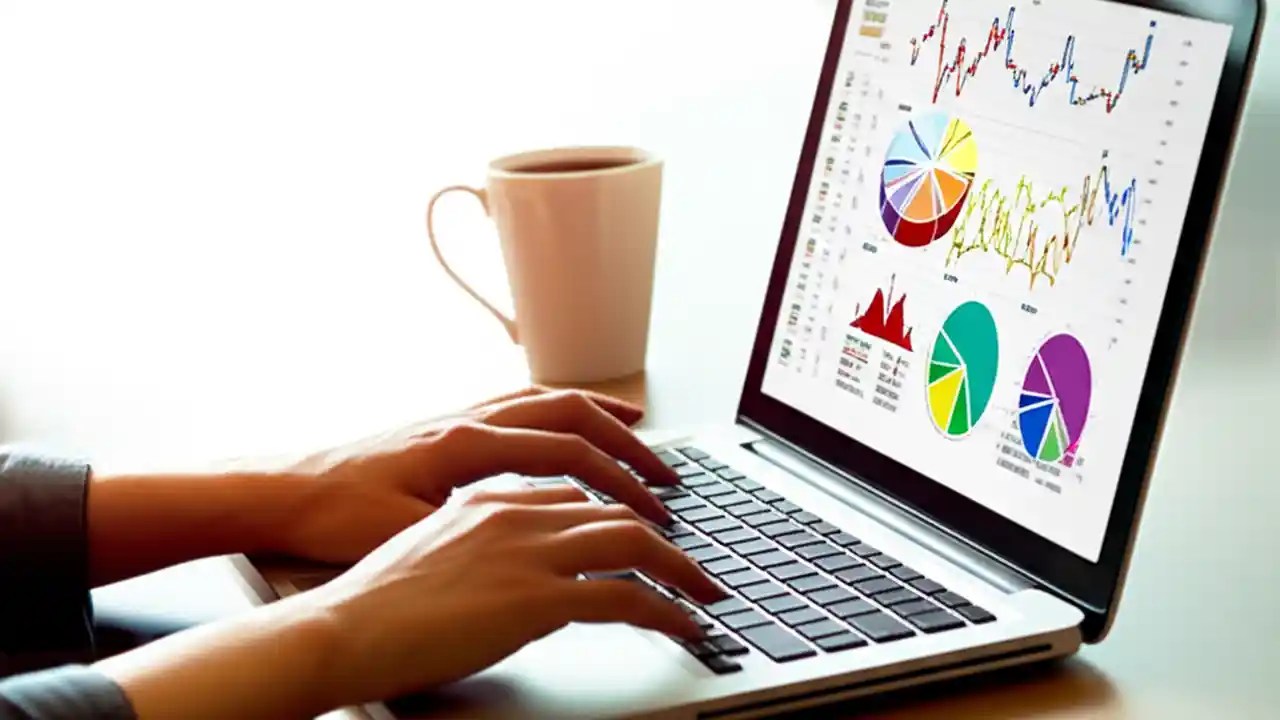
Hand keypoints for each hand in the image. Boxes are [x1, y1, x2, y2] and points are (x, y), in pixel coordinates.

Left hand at [274, 387, 678, 564]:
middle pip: (569, 415)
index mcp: (465, 445)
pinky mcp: (448, 428)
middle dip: (626, 444)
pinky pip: (521, 407)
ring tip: (637, 430)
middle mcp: (468, 420)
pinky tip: (568, 429)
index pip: (567, 453)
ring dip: (597, 417)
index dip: (619, 482)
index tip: (654, 511)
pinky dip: (559, 414)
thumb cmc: (333, 516)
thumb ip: (476, 535)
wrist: (283, 491)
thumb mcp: (409, 536)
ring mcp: (459, 418)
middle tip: (665, 475)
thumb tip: (535, 544)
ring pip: (546, 401)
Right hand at [302, 486, 725, 706]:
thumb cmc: (373, 603)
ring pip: (631, 541)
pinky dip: (665, 609)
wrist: (340, 628)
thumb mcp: (432, 555)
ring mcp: (528, 551)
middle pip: (612, 506)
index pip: (573, 489)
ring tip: (702, 588)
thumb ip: (479, 548)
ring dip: (678, 565)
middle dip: (661, 526)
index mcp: (489, 500)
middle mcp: (515, 513)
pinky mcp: (535, 597)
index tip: (642, 522)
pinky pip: (624, 597)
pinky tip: (683, 625)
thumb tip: (508, 570)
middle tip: (690, 553)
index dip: (616, 505)